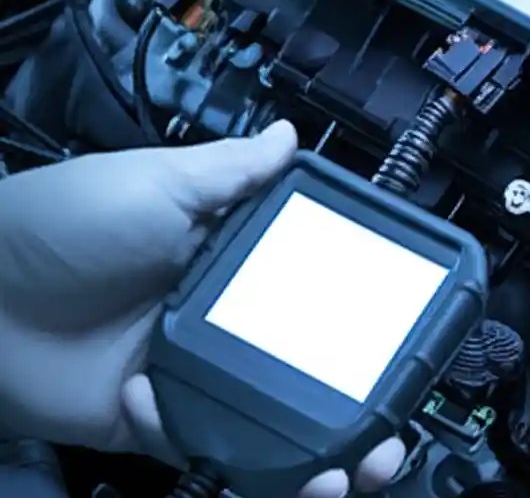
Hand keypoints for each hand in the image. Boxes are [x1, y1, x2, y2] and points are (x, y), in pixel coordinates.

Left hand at [0, 123, 405, 496]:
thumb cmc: (56, 224)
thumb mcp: (154, 184)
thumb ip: (232, 171)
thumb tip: (289, 137)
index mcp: (235, 264)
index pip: (322, 298)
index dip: (366, 329)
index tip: (401, 350)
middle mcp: (224, 321)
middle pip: (309, 374)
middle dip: (355, 417)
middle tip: (379, 445)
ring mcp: (191, 374)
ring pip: (268, 425)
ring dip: (306, 454)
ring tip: (332, 473)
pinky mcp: (151, 419)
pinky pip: (196, 444)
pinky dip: (186, 435)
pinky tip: (147, 401)